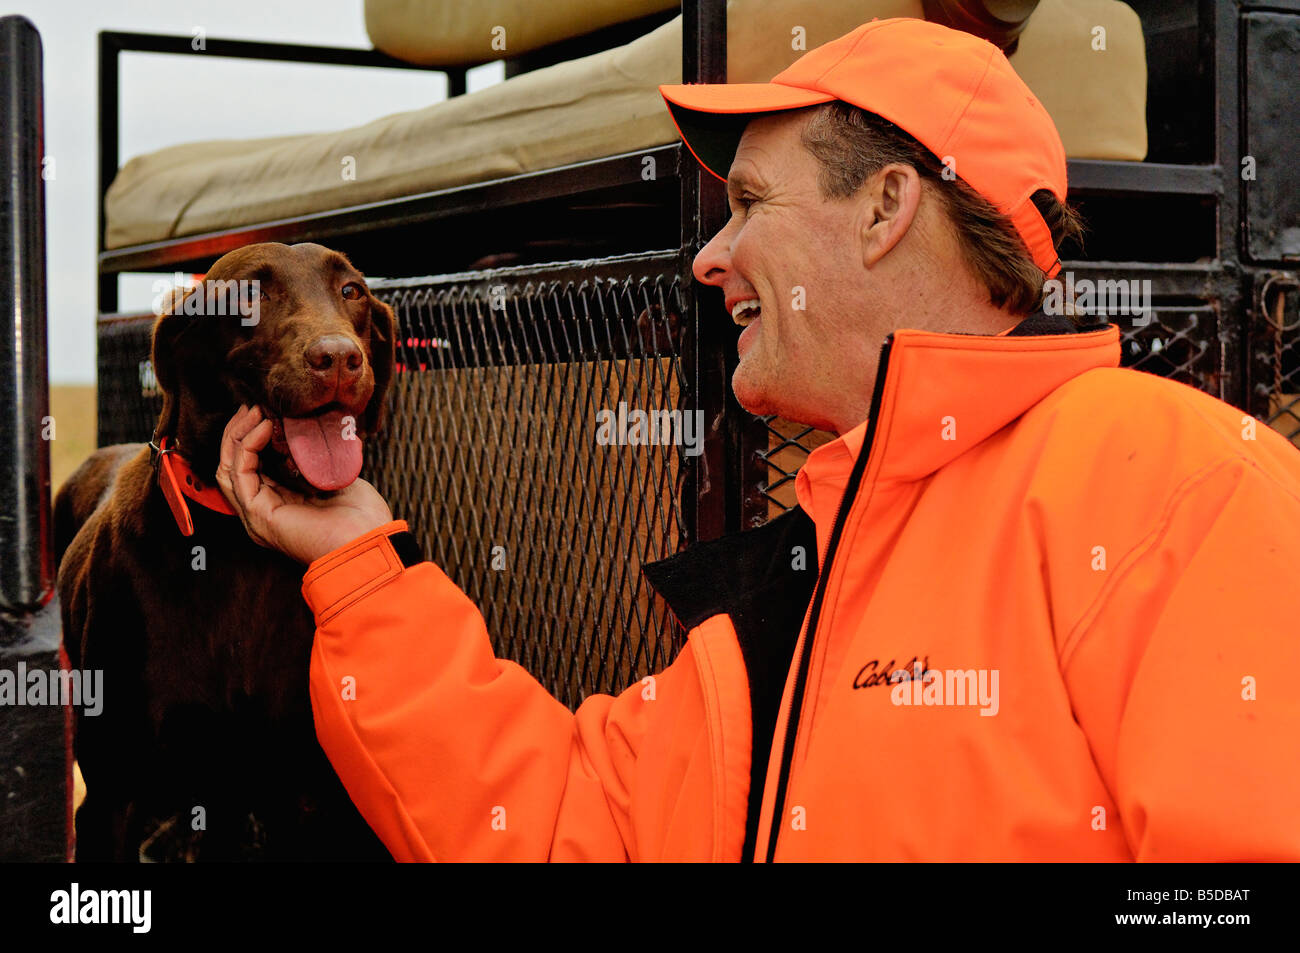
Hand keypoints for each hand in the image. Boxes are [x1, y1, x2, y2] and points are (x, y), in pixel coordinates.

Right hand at [216, 405, 394, 564]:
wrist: (370, 543)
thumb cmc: (362, 518)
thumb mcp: (334, 479)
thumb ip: (315, 460)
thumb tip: (307, 433)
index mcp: (280, 506)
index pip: (251, 468)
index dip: (252, 437)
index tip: (264, 410)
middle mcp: (263, 512)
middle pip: (233, 466)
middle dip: (238, 432)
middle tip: (252, 405)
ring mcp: (257, 516)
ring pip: (229, 468)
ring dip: (237, 435)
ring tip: (254, 410)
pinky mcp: (259, 514)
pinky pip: (240, 473)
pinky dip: (247, 445)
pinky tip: (262, 426)